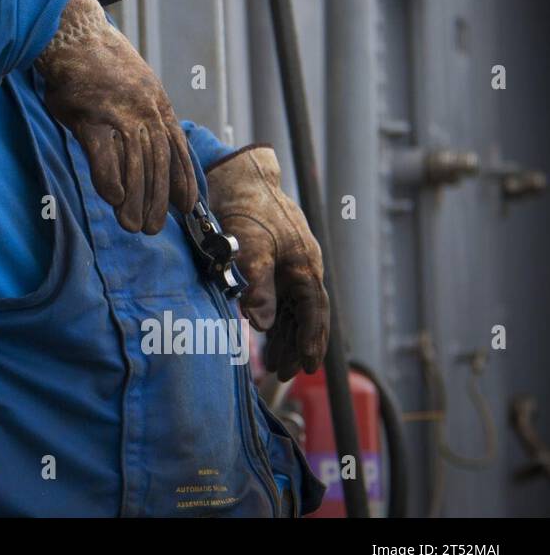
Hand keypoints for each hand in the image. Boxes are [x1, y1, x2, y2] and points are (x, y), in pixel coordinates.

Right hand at [35, 0, 197, 233]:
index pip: (176, 148)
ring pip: (134, 163)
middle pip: (157, 162)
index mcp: (157, 103)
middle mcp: (145, 109)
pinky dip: (109, 177)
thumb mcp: (134, 85)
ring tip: (132, 224)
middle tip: (151, 228)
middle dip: (156, 199)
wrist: (73, 33)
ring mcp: (119, 111)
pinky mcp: (90, 115)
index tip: (185, 205)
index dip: (182, 179)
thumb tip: (150, 145)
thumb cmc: (97, 63)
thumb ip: (144, 114)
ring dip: (135, 198)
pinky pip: (102, 152)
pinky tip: (113, 198)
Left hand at [206, 144, 328, 380]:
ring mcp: (289, 265)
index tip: (307, 367)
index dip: (313, 340)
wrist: (239, 179)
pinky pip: (280, 298)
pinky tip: (266, 336)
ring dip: (286, 337)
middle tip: (285, 374)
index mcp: (305, 265)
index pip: (315, 311)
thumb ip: (257, 285)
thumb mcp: (250, 247)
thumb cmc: (247, 209)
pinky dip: (275, 319)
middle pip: (305, 316)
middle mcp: (302, 267)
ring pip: (293, 310)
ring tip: (275, 365)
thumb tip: (261, 324)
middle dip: (298, 346)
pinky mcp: (274, 263)